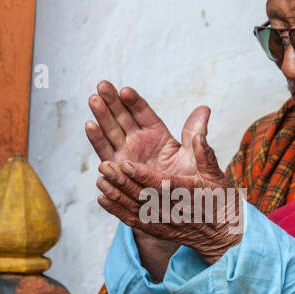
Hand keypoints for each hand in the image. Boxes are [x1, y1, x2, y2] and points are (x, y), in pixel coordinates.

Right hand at [85, 80, 205, 181]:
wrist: (181, 208)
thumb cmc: (191, 182)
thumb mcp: (196, 157)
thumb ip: (196, 134)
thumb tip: (204, 109)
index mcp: (158, 134)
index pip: (144, 113)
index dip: (134, 102)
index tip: (125, 90)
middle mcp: (139, 142)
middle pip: (123, 117)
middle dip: (112, 101)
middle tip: (102, 85)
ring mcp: (127, 154)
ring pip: (111, 131)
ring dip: (102, 116)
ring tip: (93, 99)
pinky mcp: (117, 170)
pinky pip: (106, 153)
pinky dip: (97, 139)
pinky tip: (90, 124)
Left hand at [96, 128, 242, 264]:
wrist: (222, 235)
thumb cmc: (220, 200)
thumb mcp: (217, 176)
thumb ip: (205, 155)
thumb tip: (199, 135)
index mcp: (190, 195)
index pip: (163, 185)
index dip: (144, 176)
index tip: (127, 164)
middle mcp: (174, 211)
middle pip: (144, 196)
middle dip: (123, 181)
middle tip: (105, 166)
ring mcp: (164, 223)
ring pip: (135, 209)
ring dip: (116, 194)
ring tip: (100, 179)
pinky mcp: (157, 231)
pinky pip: (134, 221)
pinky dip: (117, 211)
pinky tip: (102, 198)